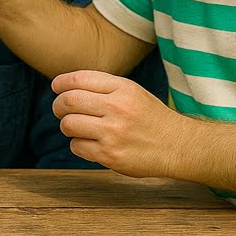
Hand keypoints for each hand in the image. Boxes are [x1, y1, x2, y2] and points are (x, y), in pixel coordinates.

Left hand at [51, 70, 186, 178]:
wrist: (179, 146)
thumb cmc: (150, 118)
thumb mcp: (132, 92)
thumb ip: (103, 87)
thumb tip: (65, 87)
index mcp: (123, 88)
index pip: (79, 79)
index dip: (61, 83)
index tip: (56, 88)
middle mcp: (117, 108)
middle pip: (68, 101)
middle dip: (58, 106)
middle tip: (60, 110)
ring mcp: (113, 133)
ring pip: (68, 124)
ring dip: (67, 126)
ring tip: (77, 128)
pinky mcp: (110, 155)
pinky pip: (77, 146)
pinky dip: (78, 145)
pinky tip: (90, 144)